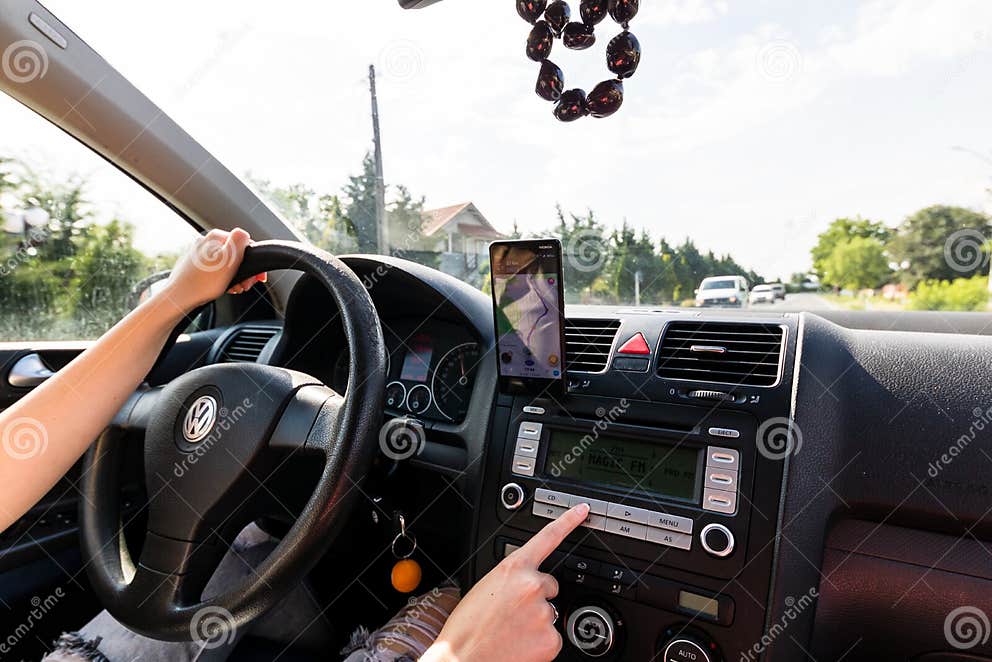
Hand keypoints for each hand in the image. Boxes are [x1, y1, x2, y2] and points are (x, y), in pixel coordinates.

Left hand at [161, 228, 265, 312]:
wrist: (179, 297)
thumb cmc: (204, 282)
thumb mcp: (230, 258)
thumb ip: (240, 240)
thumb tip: (244, 233)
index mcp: (216, 237)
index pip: (244, 244)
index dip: (253, 261)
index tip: (257, 277)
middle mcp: (205, 241)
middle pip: (234, 254)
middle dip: (244, 271)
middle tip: (245, 285)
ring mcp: (198, 253)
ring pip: (225, 263)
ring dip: (234, 276)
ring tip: (234, 288)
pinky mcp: (193, 266)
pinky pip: (214, 270)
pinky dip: (222, 279)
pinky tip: (223, 288)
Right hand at [422, 503, 589, 661]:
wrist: (462, 660)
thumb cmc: (466, 628)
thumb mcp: (484, 588)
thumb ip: (510, 580)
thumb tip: (522, 586)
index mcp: (513, 568)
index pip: (548, 537)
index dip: (568, 521)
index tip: (583, 510)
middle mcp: (532, 585)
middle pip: (549, 586)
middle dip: (536, 598)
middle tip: (512, 614)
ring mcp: (544, 612)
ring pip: (549, 614)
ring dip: (535, 623)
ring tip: (510, 633)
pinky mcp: (551, 639)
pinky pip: (553, 638)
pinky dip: (539, 644)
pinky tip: (520, 646)